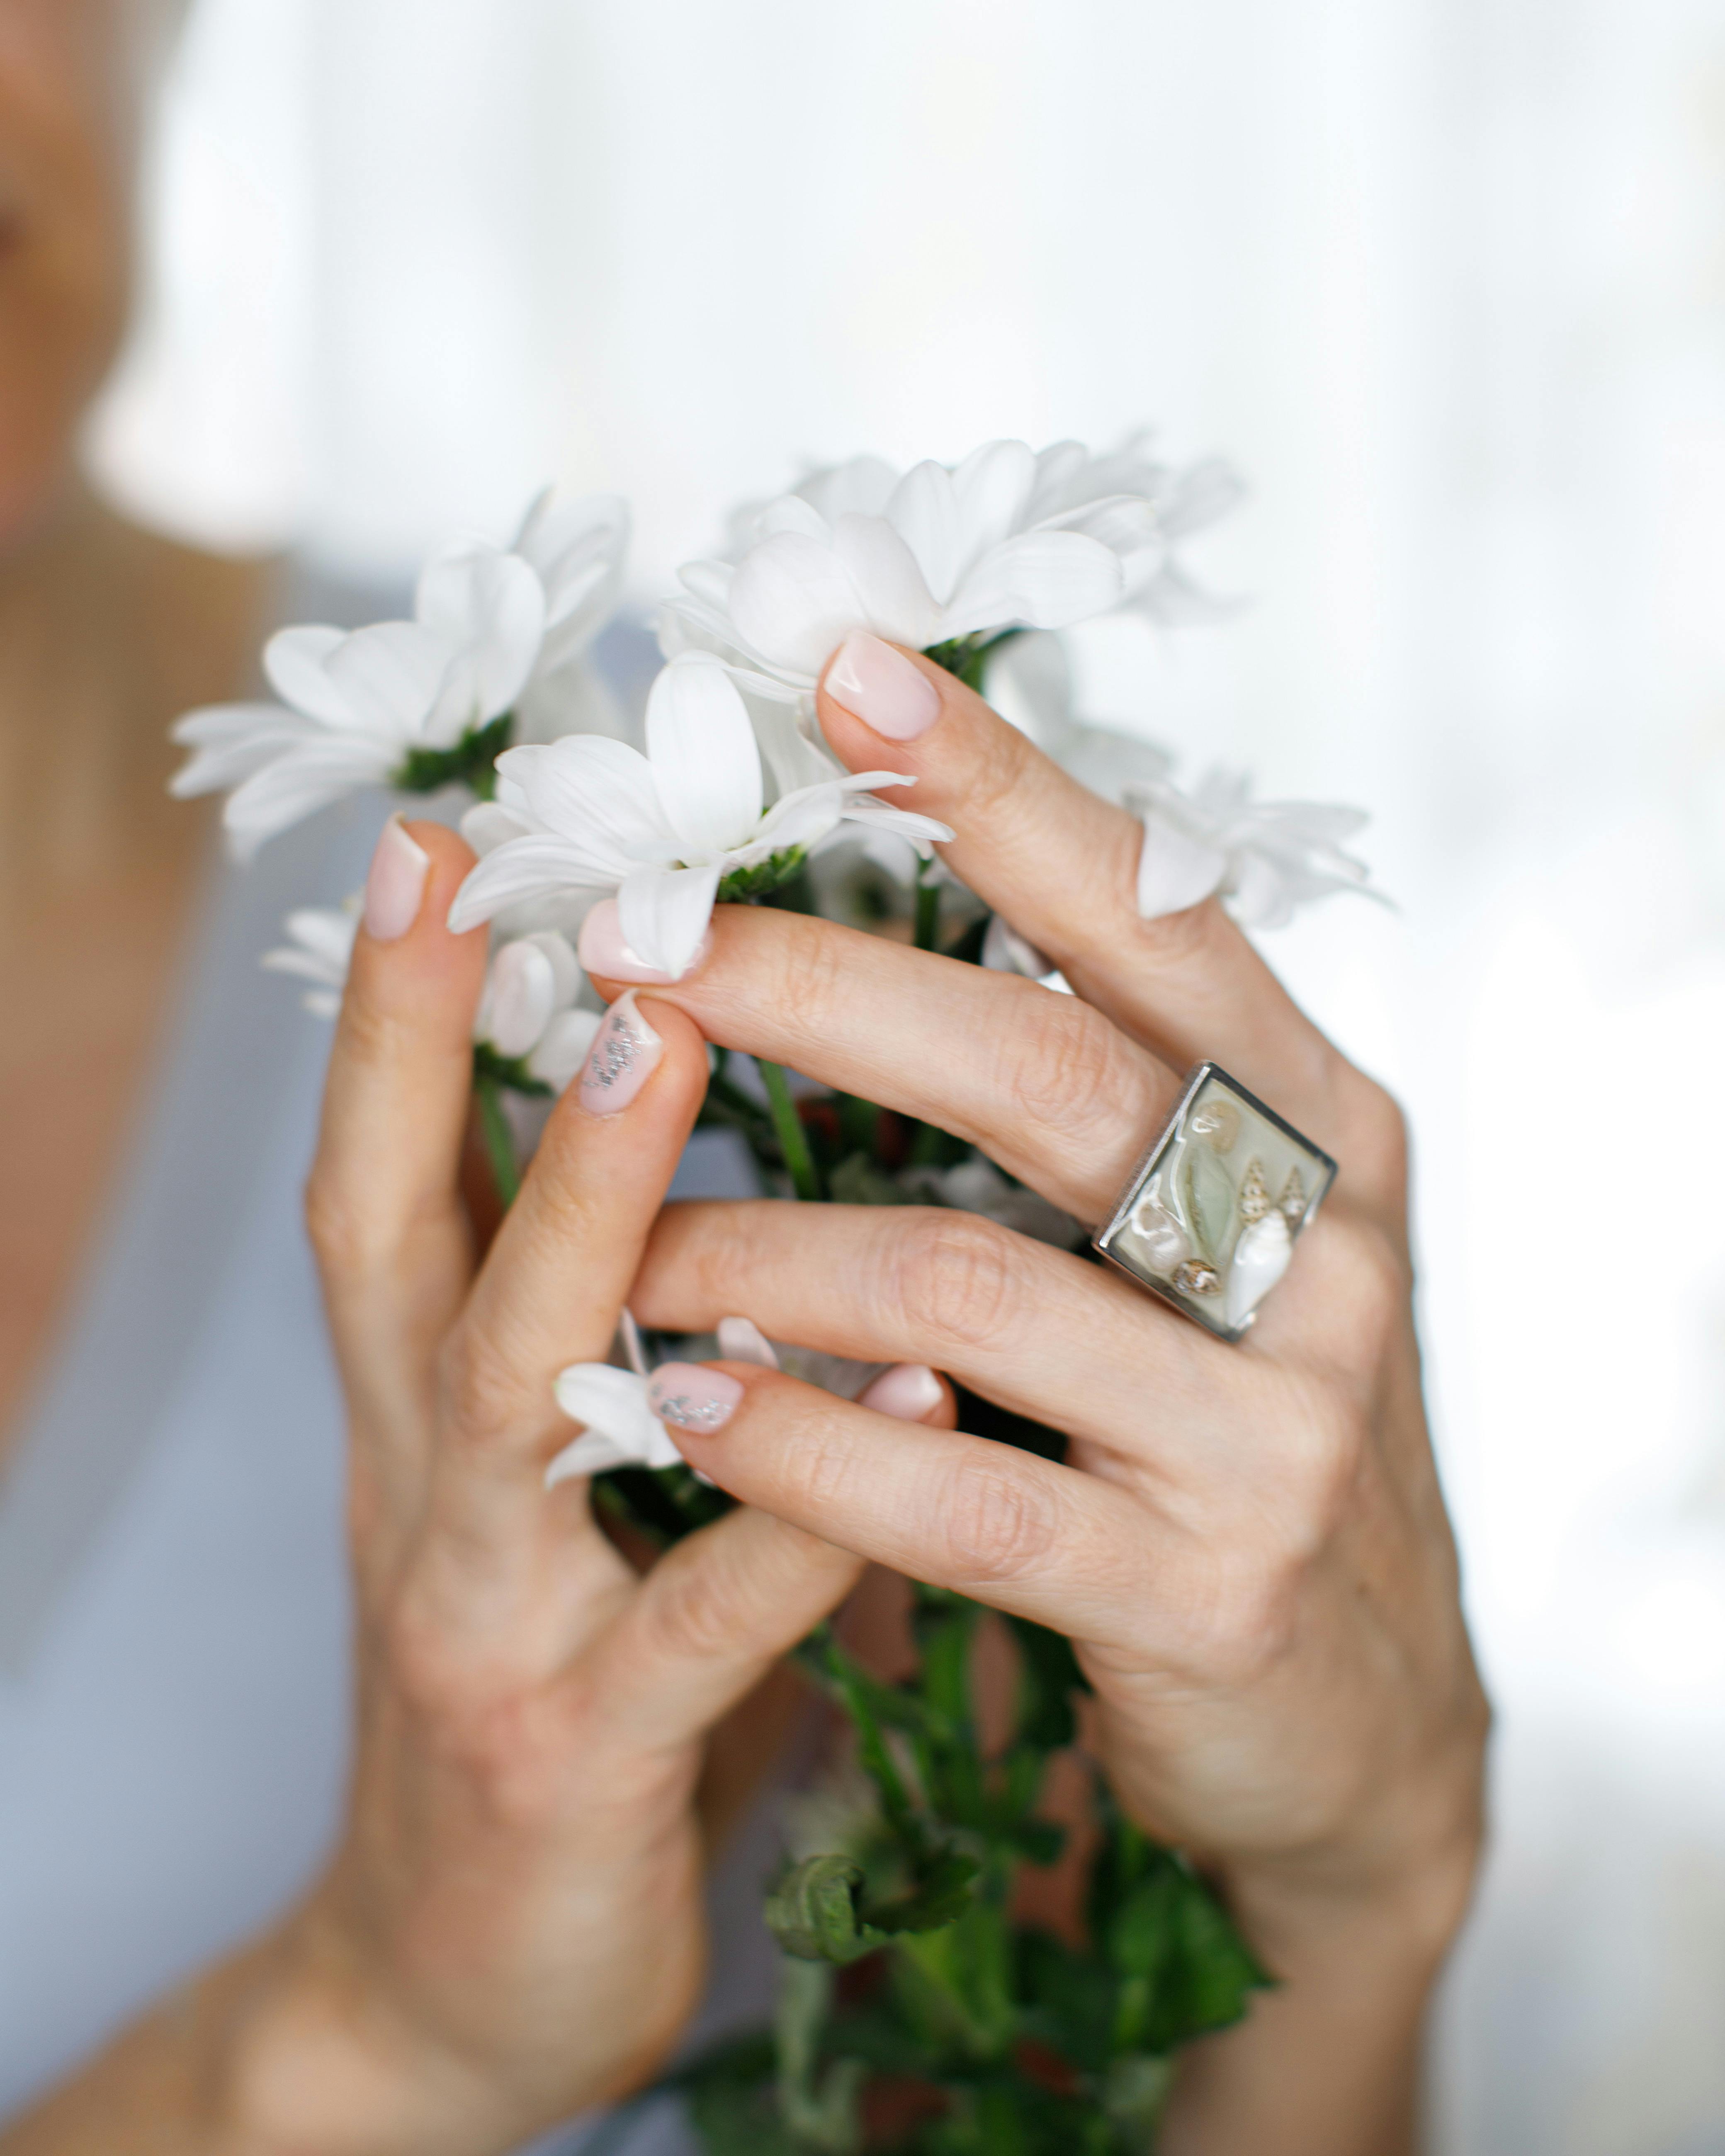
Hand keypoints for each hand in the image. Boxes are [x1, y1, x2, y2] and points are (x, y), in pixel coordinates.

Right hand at [213, 822, 865, 2154]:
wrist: (462, 1972)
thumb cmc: (546, 1668)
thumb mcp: (537, 1480)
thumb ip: (593, 1324)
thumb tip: (693, 1131)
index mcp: (425, 1401)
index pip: (393, 1165)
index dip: (400, 1006)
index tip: (443, 836)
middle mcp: (426, 1482)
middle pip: (405, 1234)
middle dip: (436, 1050)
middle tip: (535, 880)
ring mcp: (489, 1616)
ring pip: (525, 1389)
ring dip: (589, 1217)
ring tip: (664, 1053)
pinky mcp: (577, 1756)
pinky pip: (703, 1616)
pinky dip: (799, 1501)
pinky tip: (912, 1409)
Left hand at [585, 644, 1488, 2150]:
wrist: (1354, 1707)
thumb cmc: (1224, 1418)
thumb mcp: (1208, 1237)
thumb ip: (1099, 1097)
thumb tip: (881, 913)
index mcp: (1326, 1122)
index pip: (1157, 914)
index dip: (1001, 788)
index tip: (842, 673)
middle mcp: (1328, 1249)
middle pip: (1047, 1070)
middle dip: (818, 989)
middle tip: (633, 944)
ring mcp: (1280, 1430)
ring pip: (974, 1283)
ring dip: (756, 1246)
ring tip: (608, 1245)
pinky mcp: (1208, 1592)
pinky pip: (961, 1493)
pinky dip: (802, 1440)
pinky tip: (680, 1402)